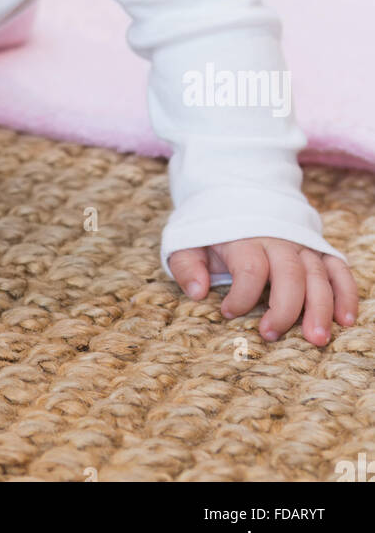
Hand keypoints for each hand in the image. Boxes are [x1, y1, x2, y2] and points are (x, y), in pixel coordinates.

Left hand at [169, 238, 357, 345]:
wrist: (234, 194)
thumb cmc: (211, 228)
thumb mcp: (187, 242)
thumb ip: (188, 266)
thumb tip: (197, 293)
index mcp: (243, 237)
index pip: (250, 268)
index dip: (241, 295)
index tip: (227, 312)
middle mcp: (277, 240)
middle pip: (289, 273)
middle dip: (284, 308)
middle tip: (271, 335)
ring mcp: (300, 244)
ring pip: (318, 274)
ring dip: (321, 307)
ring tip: (317, 338)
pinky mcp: (317, 249)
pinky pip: (337, 268)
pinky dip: (345, 292)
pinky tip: (345, 319)